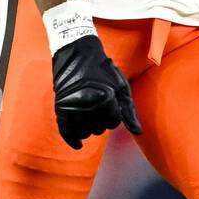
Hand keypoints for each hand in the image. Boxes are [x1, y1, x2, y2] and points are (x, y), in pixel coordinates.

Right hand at [52, 34, 141, 149]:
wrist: (77, 54)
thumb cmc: (104, 71)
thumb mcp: (121, 87)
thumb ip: (130, 111)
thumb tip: (138, 132)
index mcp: (104, 97)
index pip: (113, 122)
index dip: (114, 115)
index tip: (111, 104)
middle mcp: (87, 103)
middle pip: (99, 129)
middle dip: (102, 121)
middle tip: (99, 106)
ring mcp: (72, 105)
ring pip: (84, 132)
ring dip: (89, 128)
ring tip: (90, 115)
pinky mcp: (60, 106)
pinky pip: (66, 131)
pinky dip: (72, 139)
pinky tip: (79, 144)